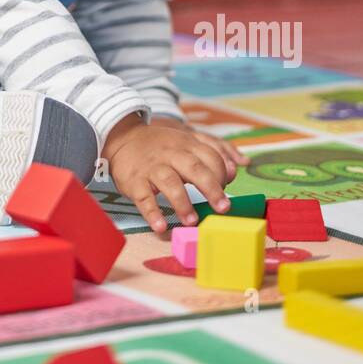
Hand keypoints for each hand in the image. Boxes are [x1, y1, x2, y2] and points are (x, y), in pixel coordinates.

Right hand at [103, 115, 244, 234]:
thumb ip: (215, 149)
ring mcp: (151, 168)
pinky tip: (161, 226)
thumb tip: (240, 165)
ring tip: (192, 221)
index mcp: (186, 144)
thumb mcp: (187, 139)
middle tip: (223, 208)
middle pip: (194, 168)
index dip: (222, 173)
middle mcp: (171, 154)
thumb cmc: (162, 144)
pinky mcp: (134, 181)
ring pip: (169, 182)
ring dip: (182, 202)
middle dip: (210, 188)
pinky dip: (152, 212)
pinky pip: (143, 197)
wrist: (122, 137)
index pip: (210, 157)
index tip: (226, 190)